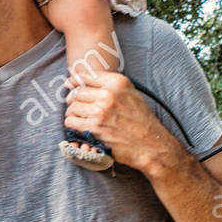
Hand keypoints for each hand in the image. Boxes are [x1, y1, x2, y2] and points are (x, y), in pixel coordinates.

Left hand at [63, 71, 182, 176]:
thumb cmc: (142, 121)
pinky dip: (72, 124)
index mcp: (117, 82)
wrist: (151, 145)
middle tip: (76, 106)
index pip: (86, 76)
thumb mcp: (131, 94)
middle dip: (74, 100)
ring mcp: (100, 110)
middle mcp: (108, 93)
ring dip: (72, 113)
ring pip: (72, 106)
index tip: (70, 85)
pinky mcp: (95, 127)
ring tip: (78, 117)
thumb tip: (86, 80)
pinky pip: (71, 121)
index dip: (75, 81)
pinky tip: (78, 126)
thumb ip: (112, 86)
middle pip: (77, 92)